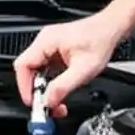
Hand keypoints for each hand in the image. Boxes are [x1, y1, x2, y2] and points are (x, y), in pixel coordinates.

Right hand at [13, 12, 128, 117]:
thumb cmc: (100, 41)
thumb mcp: (84, 69)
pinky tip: (59, 90)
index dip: (24, 86)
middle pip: (27, 72)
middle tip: (47, 106)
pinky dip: (49, 84)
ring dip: (43, 89)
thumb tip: (49, 101)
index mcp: (46, 41)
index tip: (33, 102)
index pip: (22, 66)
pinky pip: (44, 71)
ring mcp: (48, 47)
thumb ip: (63, 87)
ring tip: (56, 100)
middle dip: (36, 91)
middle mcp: (44, 42)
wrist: (111, 29)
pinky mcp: (54, 53)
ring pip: (36, 73)